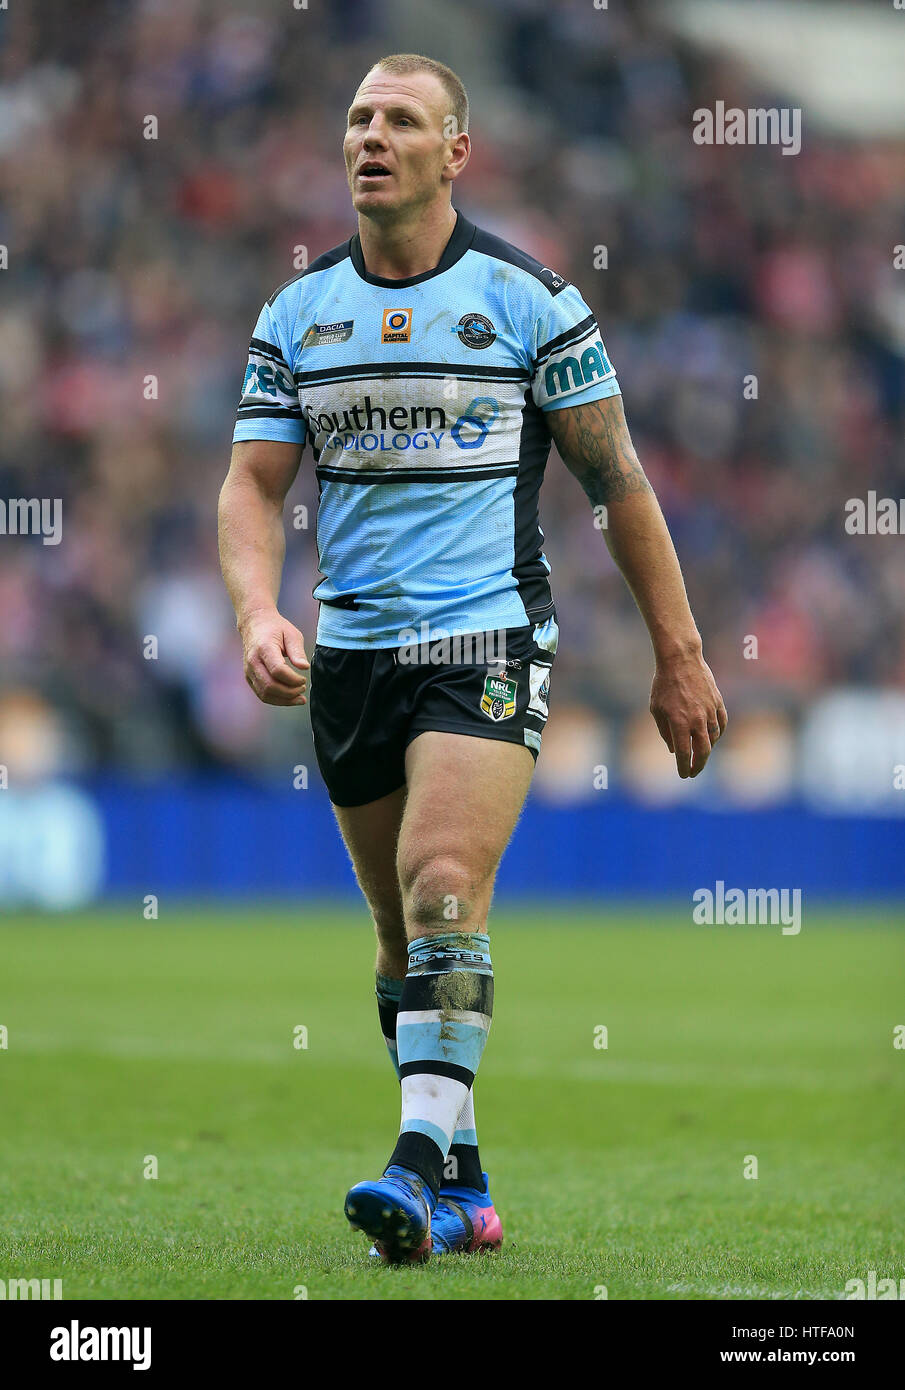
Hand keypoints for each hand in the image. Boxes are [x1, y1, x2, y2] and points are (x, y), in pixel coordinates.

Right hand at [239, 608, 309, 705]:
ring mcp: (249, 670)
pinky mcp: (249, 677)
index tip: (303, 679)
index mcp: (264, 648)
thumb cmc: (276, 628)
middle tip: (303, 688)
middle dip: (289, 692)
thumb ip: (298, 651)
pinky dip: (276, 700)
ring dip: (284, 700)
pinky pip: (261, 694)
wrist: (255, 624)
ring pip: (265, 694)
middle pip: (270, 685)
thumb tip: (304, 668)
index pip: (277, 670)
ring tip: (299, 698)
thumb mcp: (292, 634)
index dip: (293, 679)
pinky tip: (289, 698)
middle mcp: (253, 661)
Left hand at [650, 650, 726, 778]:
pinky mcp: (717, 702)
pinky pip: (722, 723)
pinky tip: (713, 737)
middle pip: (703, 751)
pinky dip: (718, 733)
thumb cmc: (663, 684)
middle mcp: (697, 720)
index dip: (684, 767)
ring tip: (700, 753)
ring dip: (707, 749)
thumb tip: (674, 749)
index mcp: (679, 723)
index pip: (684, 754)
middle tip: (694, 772)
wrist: (680, 659)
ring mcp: (710, 711)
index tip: (683, 775)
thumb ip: (665, 732)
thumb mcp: (656, 709)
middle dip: (699, 765)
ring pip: (714, 738)